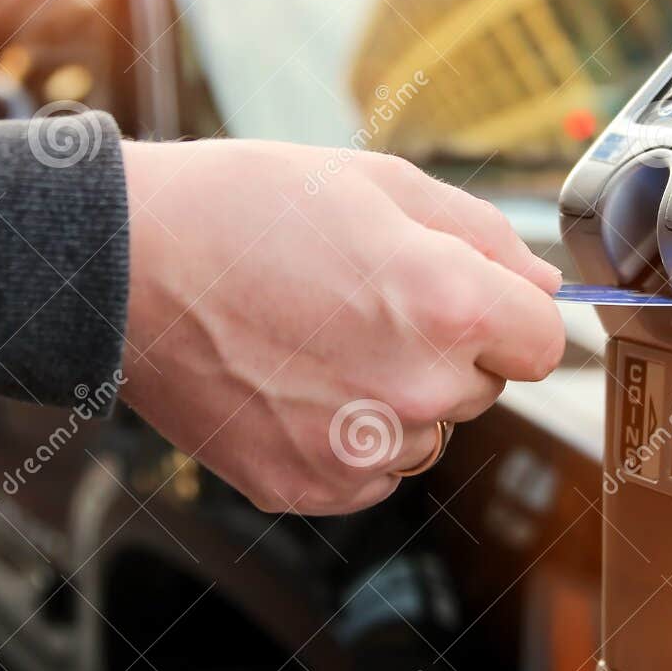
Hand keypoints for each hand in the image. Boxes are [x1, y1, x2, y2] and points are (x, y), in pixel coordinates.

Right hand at [118, 140, 564, 514]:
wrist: (126, 264)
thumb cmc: (248, 209)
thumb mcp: (382, 184)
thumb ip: (486, 237)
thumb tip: (545, 288)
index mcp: (449, 306)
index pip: (545, 342)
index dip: (512, 314)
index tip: (475, 299)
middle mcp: (417, 390)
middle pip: (485, 387)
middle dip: (448, 348)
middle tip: (366, 300)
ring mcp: (361, 449)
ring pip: (429, 433)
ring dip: (400, 398)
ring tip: (321, 339)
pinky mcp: (309, 486)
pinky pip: (373, 471)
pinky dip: (350, 438)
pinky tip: (297, 382)